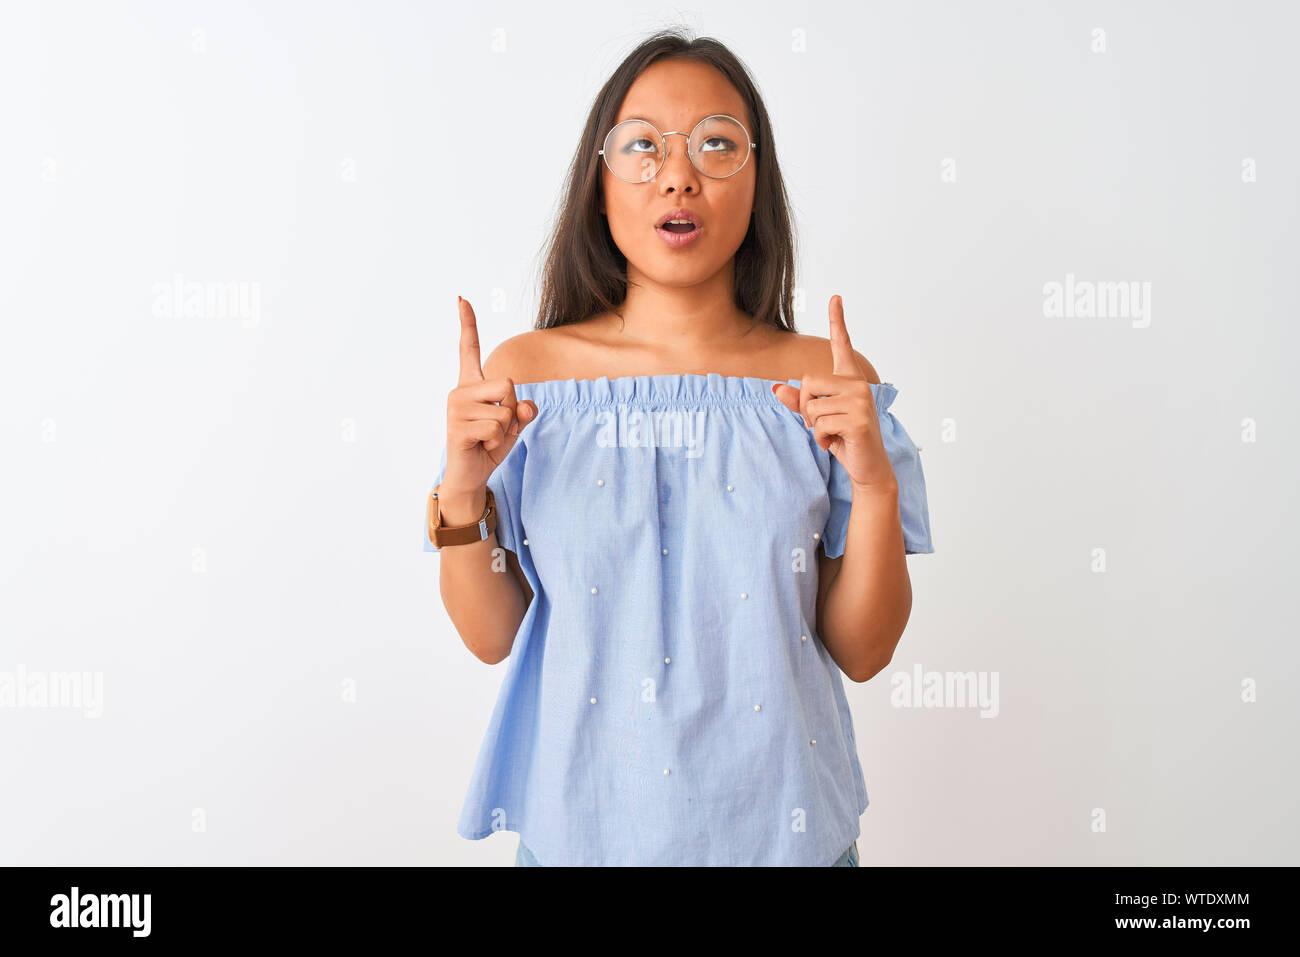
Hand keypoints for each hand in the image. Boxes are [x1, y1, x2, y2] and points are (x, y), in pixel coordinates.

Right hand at [440, 296, 537, 494]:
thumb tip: (527, 406)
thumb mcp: (514, 425)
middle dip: (512, 409)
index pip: (468, 349)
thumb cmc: (489, 446)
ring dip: (506, 429)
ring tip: (487, 439)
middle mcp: (460, 391)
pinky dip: (497, 442)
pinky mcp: (458, 427)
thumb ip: (523, 411)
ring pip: (505, 409)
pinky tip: (481, 447)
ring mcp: (456, 408)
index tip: (461, 298)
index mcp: (472, 385)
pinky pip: (496, 427)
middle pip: (508, 383)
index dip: (467, 323)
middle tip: (495, 428)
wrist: (470, 475)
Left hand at [771, 295, 896, 492]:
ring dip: (814, 427)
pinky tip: (836, 443)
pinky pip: (820, 424)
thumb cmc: (843, 439)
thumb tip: (775, 389)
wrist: (867, 466)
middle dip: (805, 407)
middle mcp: (858, 385)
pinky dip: (820, 439)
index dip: (837, 320)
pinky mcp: (859, 419)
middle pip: (808, 383)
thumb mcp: (817, 418)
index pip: (842, 345)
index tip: (835, 297)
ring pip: (812, 407)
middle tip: (821, 424)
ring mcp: (860, 401)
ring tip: (832, 434)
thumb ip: (798, 402)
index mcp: (849, 380)